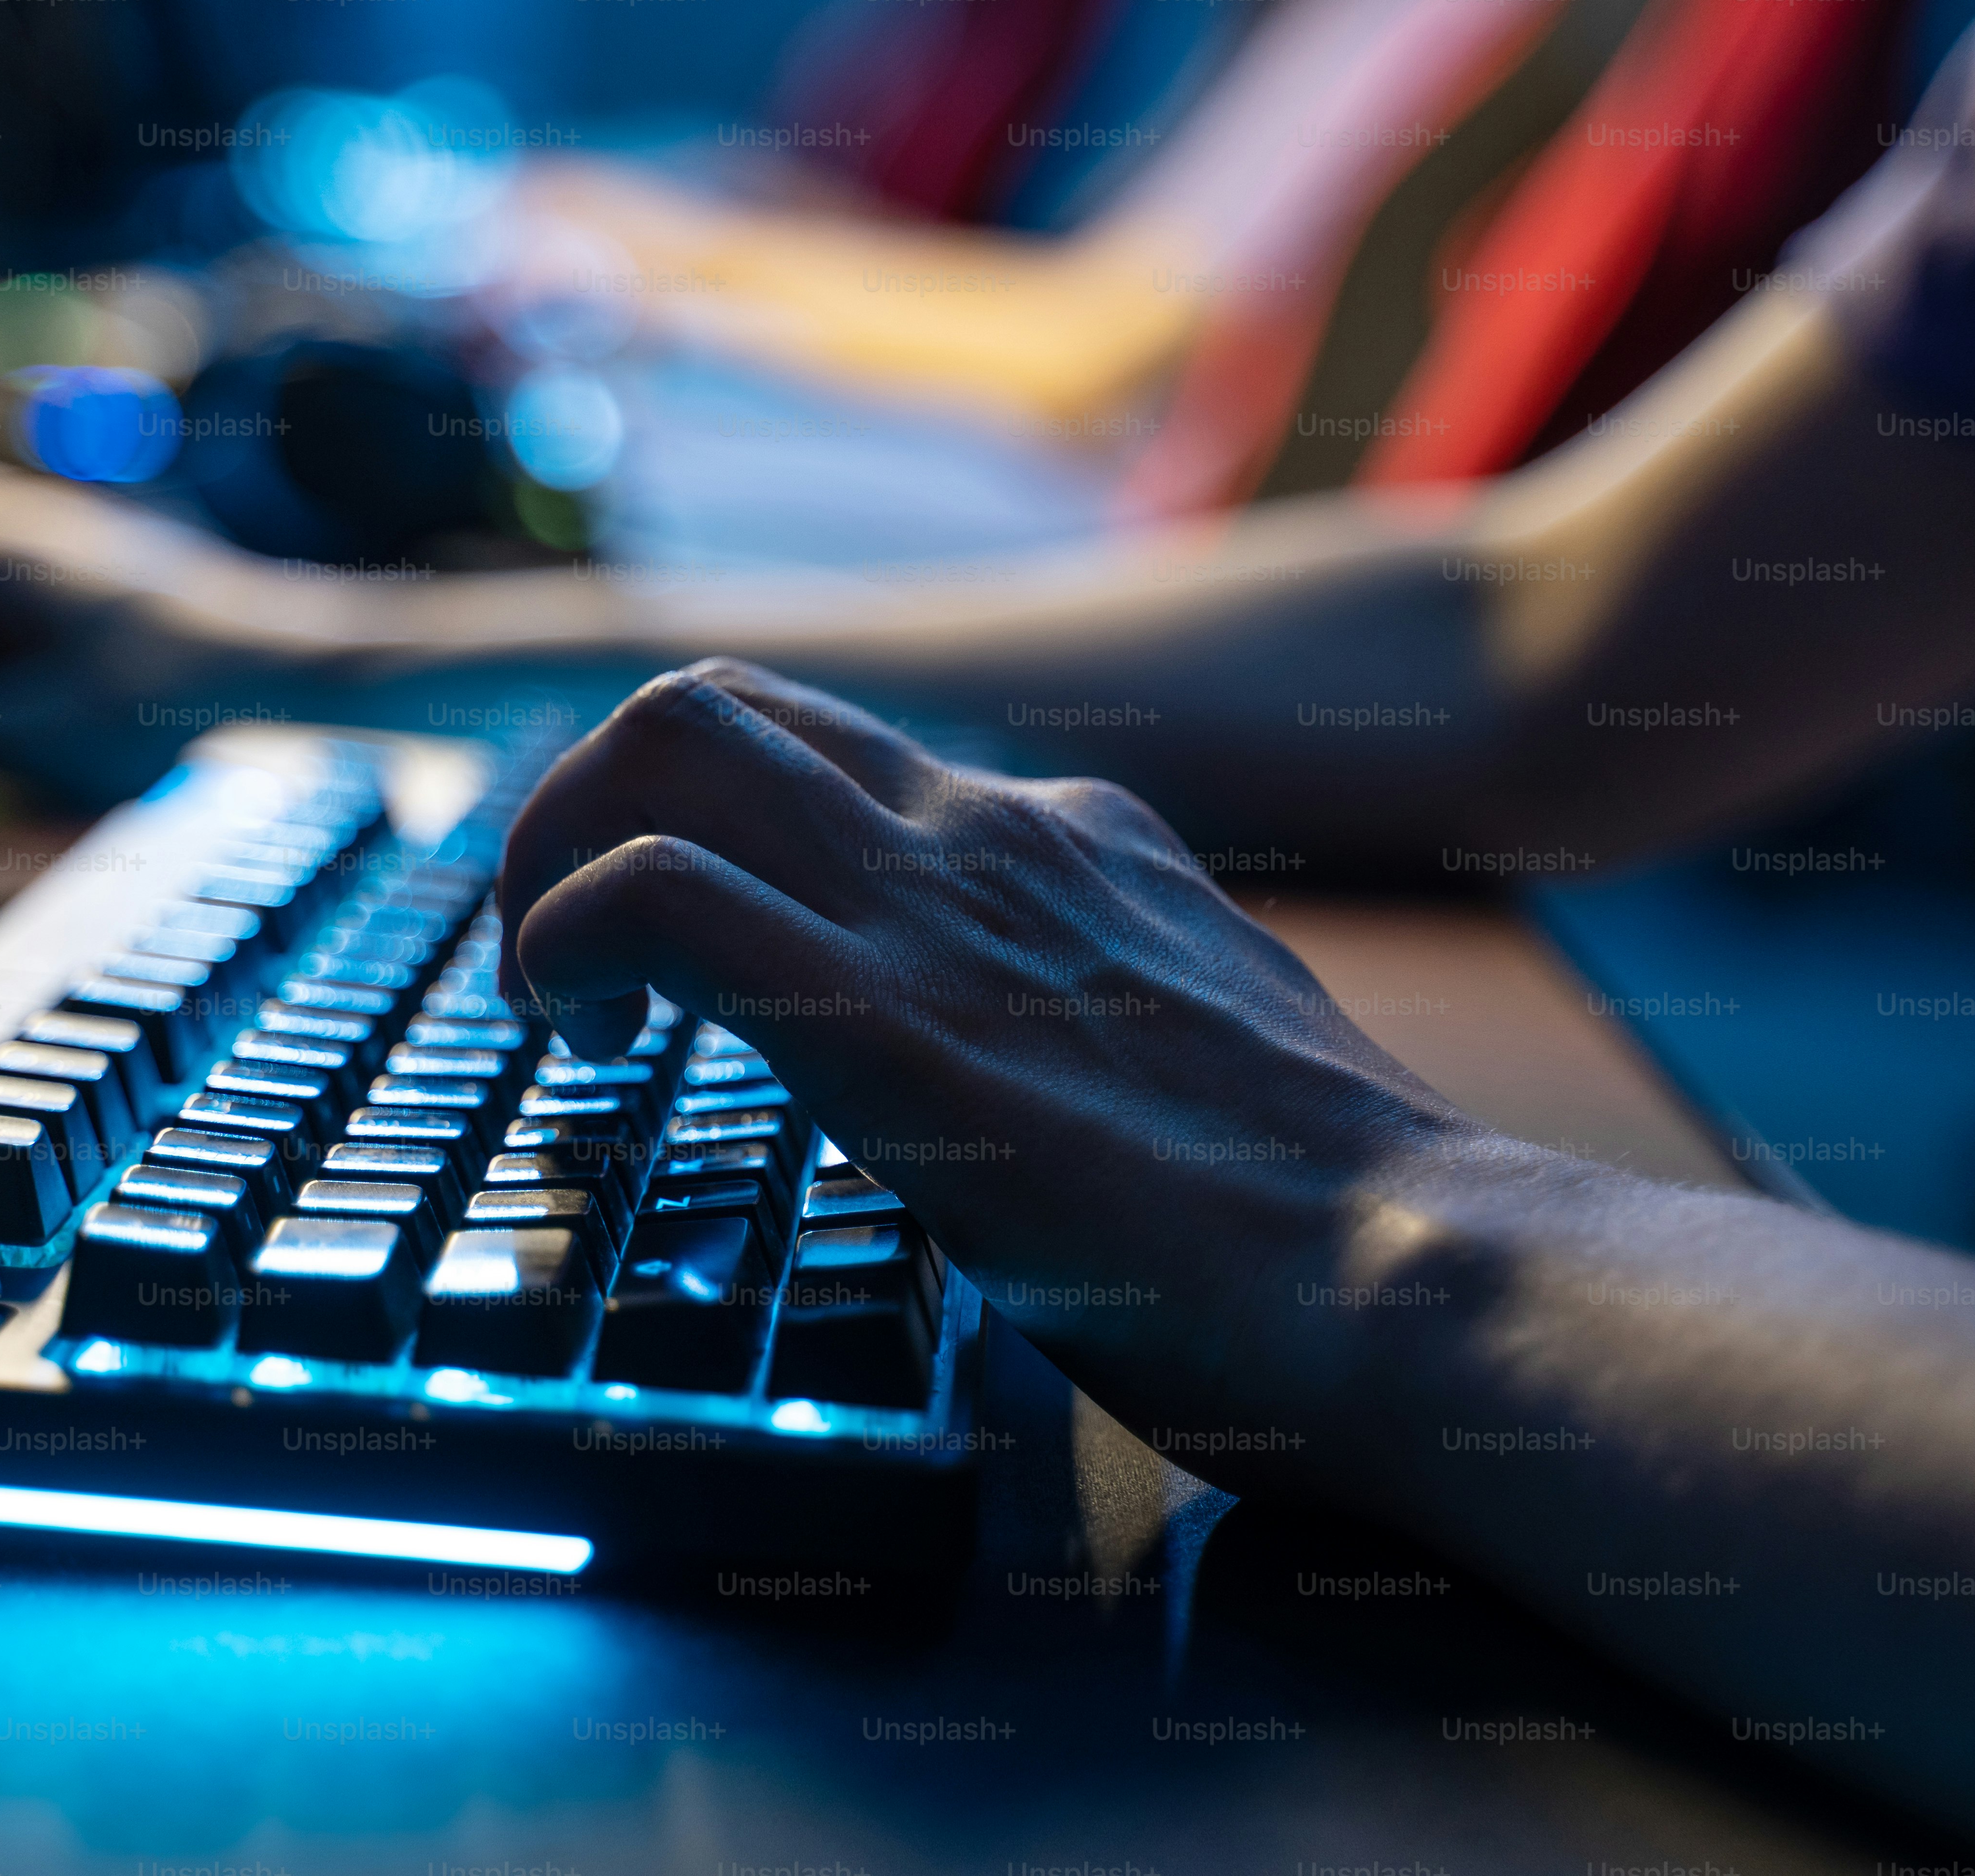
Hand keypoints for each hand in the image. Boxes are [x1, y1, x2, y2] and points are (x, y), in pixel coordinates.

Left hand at [498, 659, 1487, 1470]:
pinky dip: (565, 936)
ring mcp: (937, 910)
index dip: (724, 835)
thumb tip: (1054, 1065)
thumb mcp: (1206, 1060)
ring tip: (562, 998)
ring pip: (673, 736)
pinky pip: (657, 894)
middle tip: (574, 957)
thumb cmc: (1337, 1217)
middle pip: (724, 705)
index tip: (684, 960)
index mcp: (1072, 844)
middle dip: (593, 799)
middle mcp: (994, 832)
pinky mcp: (886, 1020)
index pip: (845, 763)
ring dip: (558, 845)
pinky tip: (579, 1040)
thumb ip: (1114, 1024)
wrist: (1416, 1269)